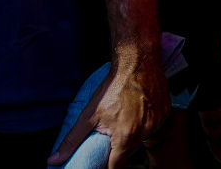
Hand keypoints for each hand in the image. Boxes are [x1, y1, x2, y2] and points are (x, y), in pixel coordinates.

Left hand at [48, 52, 167, 167]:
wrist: (137, 62)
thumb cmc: (113, 87)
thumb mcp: (89, 115)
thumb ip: (72, 141)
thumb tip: (54, 160)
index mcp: (126, 136)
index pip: (116, 165)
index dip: (107, 165)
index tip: (102, 161)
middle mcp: (145, 131)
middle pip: (130, 151)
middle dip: (119, 148)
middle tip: (111, 135)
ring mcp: (157, 122)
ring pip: (143, 138)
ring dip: (133, 135)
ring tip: (124, 120)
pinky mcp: (166, 112)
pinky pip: (154, 126)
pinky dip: (146, 123)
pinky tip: (137, 112)